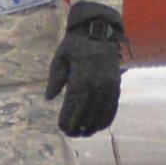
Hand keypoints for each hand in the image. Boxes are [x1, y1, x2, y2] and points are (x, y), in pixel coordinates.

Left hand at [51, 1, 125, 137]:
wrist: (100, 30)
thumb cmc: (76, 43)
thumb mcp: (61, 57)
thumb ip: (56, 79)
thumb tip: (49, 97)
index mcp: (81, 78)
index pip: (73, 105)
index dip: (68, 119)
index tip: (62, 128)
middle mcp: (97, 84)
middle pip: (88, 113)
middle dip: (79, 126)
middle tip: (71, 134)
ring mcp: (109, 86)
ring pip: (101, 113)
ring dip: (93, 125)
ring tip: (84, 134)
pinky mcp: (116, 85)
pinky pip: (113, 106)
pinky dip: (107, 117)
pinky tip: (100, 125)